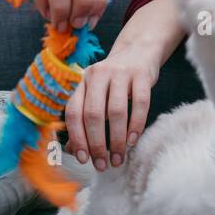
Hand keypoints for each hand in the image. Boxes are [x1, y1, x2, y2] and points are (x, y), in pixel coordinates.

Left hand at [62, 41, 158, 170]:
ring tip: (119, 157)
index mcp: (82, 82)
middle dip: (97, 144)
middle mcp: (97, 75)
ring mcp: (120, 73)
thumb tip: (73, 151)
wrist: (139, 51)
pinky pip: (140, 103)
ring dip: (117, 139)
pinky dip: (136, 125)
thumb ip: (84, 119)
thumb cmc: (114, 81)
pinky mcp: (141, 74)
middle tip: (103, 164)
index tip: (84, 159)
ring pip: (116, 111)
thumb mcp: (96, 95)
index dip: (77, 138)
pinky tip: (133, 140)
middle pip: (93, 114)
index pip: (73, 112)